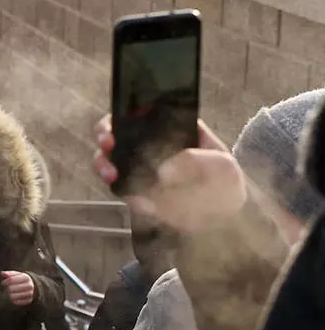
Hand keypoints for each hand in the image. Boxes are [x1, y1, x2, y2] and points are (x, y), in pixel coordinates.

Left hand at [1, 271, 35, 305]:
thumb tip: (2, 273)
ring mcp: (30, 293)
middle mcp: (29, 285)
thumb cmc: (21, 279)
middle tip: (6, 288)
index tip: (3, 283)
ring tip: (9, 293)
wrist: (32, 286)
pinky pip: (17, 302)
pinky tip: (13, 297)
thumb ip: (9, 273)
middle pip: (11, 288)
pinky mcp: (29, 300)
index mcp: (26, 277)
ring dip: (9, 294)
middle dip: (7, 288)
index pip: (11, 280)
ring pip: (13, 296)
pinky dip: (13, 300)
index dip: (5, 282)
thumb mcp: (16, 274)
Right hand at [93, 115, 245, 234]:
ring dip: (104, 165)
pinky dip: (126, 194)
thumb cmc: (226, 180)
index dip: (121, 115)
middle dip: (104, 136)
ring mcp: (141, 169)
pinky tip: (142, 202)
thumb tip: (164, 170)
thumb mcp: (221, 163)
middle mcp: (148, 145)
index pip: (138, 114)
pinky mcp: (138, 193)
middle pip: (115, 134)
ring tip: (110, 174)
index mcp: (168, 128)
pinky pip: (123, 190)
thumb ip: (195, 160)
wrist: (226, 216)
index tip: (115, 126)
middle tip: (107, 145)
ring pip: (110, 161)